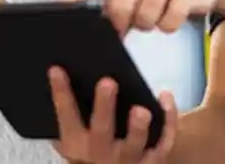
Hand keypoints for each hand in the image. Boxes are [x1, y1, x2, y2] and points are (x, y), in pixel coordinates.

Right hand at [50, 67, 177, 163]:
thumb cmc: (90, 155)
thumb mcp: (75, 140)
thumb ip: (71, 116)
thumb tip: (71, 73)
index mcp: (78, 144)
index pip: (66, 116)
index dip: (61, 93)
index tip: (56, 69)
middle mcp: (101, 153)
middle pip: (101, 130)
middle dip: (104, 107)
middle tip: (107, 83)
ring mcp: (128, 159)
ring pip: (134, 143)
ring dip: (138, 127)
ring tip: (142, 109)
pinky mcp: (153, 161)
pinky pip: (163, 141)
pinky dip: (168, 121)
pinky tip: (165, 97)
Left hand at [61, 0, 222, 34]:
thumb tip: (87, 24)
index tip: (56, 15)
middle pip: (119, 6)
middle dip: (121, 23)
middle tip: (126, 26)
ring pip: (145, 18)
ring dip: (147, 23)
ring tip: (153, 12)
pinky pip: (168, 23)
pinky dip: (168, 25)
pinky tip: (171, 12)